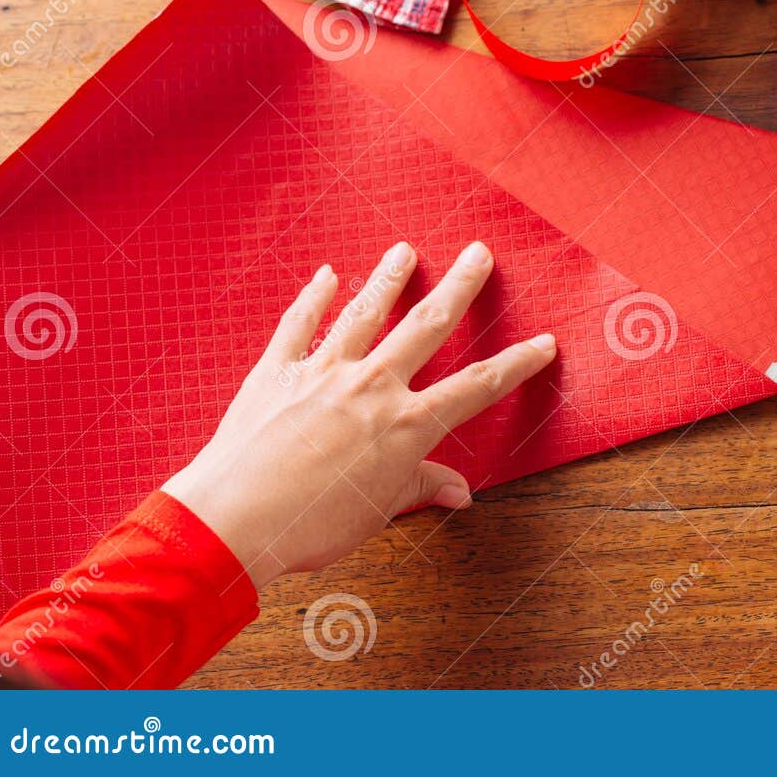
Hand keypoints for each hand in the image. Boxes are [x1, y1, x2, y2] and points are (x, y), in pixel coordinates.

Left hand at [163, 241, 555, 589]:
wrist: (234, 520)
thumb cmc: (310, 525)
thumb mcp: (378, 512)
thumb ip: (419, 489)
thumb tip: (457, 492)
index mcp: (407, 424)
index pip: (476, 386)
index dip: (515, 364)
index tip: (543, 342)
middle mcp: (372, 386)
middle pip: (426, 326)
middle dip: (458, 288)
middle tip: (478, 254)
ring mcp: (323, 372)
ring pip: (364, 314)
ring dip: (388, 279)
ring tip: (404, 250)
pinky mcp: (277, 371)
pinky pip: (298, 325)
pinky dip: (311, 298)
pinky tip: (324, 275)